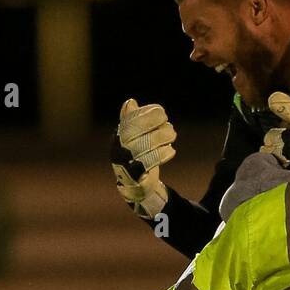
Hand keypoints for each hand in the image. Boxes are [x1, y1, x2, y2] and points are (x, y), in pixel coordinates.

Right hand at [111, 99, 174, 218]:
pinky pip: (147, 165)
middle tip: (169, 123)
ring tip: (172, 134)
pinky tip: (171, 150)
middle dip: (153, 125)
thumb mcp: (137, 136)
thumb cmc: (139, 156)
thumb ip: (133, 120)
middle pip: (132, 133)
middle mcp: (117, 151)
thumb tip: (130, 103)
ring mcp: (125, 165)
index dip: (145, 115)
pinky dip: (161, 155)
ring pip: (141, 147)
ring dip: (160, 138)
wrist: (137, 185)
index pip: (128, 122)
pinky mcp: (135, 179)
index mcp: (118, 137)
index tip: (161, 112)